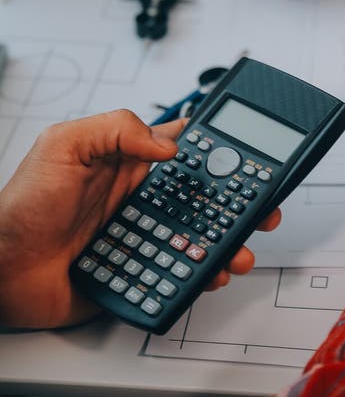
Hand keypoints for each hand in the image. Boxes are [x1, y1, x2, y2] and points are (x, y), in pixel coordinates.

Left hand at [0, 111, 280, 328]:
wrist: (0, 269)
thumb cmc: (23, 204)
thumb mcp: (64, 145)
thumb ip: (115, 130)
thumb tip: (166, 144)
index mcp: (128, 161)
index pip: (184, 146)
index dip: (218, 145)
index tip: (249, 148)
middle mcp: (140, 196)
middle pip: (202, 194)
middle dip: (238, 198)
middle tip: (262, 204)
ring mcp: (141, 234)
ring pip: (197, 234)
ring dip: (227, 239)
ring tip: (241, 245)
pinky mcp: (137, 270)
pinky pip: (178, 270)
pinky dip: (201, 272)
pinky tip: (211, 271)